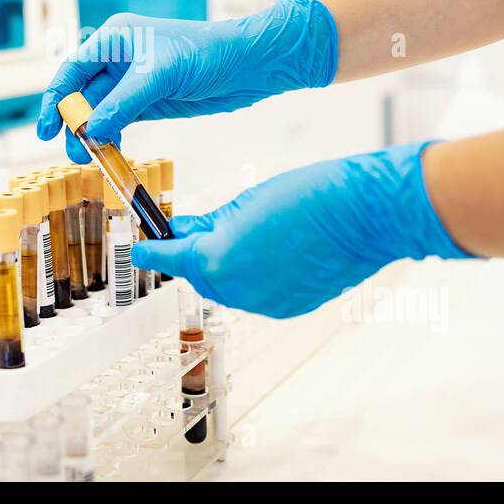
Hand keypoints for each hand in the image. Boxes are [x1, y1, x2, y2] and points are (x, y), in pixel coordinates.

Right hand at [36, 0, 338, 163]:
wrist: (250, 64)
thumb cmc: (207, 53)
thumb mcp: (160, 76)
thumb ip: (123, 103)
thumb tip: (91, 130)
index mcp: (116, 38)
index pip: (74, 70)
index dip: (56, 98)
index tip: (46, 128)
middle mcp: (120, 58)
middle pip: (84, 94)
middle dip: (73, 123)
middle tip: (71, 152)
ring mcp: (135, 82)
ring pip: (100, 112)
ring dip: (92, 134)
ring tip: (88, 159)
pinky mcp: (151, 102)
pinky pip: (120, 121)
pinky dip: (112, 136)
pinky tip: (109, 152)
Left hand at [132, 142, 474, 317]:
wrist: (363, 215)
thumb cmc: (308, 195)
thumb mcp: (245, 202)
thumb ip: (211, 222)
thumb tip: (189, 230)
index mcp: (216, 260)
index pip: (170, 257)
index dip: (153, 248)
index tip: (140, 244)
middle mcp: (235, 291)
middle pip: (198, 274)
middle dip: (193, 252)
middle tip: (195, 227)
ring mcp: (263, 304)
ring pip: (227, 286)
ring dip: (224, 264)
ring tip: (243, 233)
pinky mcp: (288, 308)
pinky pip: (256, 294)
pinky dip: (253, 276)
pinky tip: (270, 252)